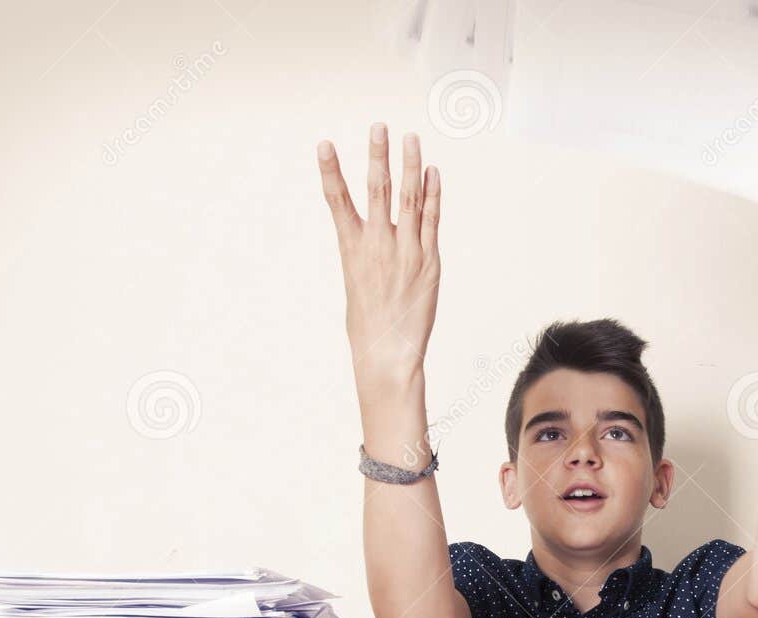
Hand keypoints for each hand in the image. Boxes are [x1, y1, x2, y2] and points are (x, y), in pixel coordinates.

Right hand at [317, 125, 440, 390]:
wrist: (389, 352)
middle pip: (377, 190)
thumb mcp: (357, 281)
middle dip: (377, 155)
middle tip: (379, 125)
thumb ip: (367, 251)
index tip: (324, 144)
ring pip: (409, 198)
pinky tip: (432, 172)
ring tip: (410, 137)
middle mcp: (378, 245)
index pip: (337, 201)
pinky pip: (432, 220)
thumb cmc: (368, 321)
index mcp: (351, 249)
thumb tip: (378, 232)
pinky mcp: (429, 261)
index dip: (330, 171)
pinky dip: (433, 194)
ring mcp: (406, 251)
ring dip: (409, 164)